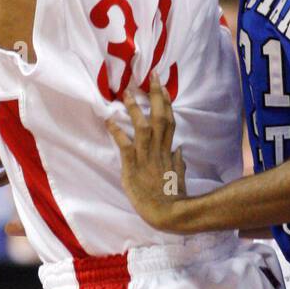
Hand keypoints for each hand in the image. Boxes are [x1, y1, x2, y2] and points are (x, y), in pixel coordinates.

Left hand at [106, 75, 189, 231]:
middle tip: (150, 75)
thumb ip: (179, 162)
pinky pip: (124, 145)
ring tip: (125, 92)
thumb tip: (180, 151)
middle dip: (155, 95)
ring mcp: (146, 156)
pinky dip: (117, 132)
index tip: (163, 85)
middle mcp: (159, 148)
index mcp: (169, 150)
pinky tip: (109, 121)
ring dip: (134, 108)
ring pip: (142, 126)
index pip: (169, 120)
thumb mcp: (178, 176)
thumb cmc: (173, 197)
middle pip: (160, 116)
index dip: (166, 101)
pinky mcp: (133, 166)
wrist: (167, 212)